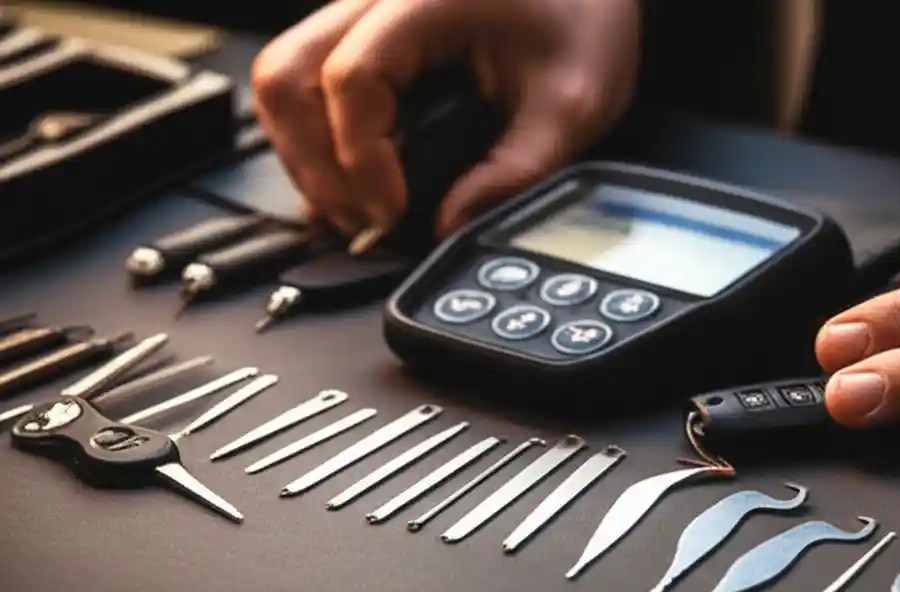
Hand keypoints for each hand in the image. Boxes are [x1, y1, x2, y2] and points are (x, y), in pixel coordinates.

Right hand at [251, 0, 640, 236]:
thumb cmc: (581, 21)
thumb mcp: (572, 103)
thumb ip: (516, 170)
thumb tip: (450, 226)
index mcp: (425, 1)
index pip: (352, 76)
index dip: (360, 157)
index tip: (391, 211)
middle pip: (286, 75)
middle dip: (315, 163)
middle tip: (364, 220)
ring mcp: (360, 16)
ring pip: (283, 82)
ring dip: (306, 157)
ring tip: (358, 211)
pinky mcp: (363, 42)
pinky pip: (307, 88)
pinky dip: (317, 144)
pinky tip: (353, 188)